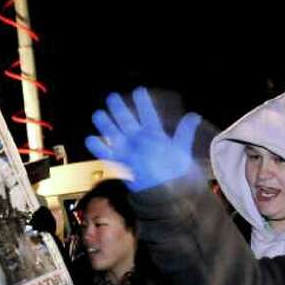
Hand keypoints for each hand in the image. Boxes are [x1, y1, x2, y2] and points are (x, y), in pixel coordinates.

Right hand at [85, 87, 202, 191]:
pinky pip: (109, 154)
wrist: (169, 193)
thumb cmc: (177, 172)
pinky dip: (99, 148)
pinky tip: (91, 139)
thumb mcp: (182, 150)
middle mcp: (141, 140)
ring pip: (116, 134)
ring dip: (107, 125)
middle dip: (120, 110)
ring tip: (98, 114)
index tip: (139, 91)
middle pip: (127, 122)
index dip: (143, 104)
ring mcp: (130, 151)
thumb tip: (194, 116)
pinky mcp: (122, 163)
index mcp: (156, 135)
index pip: (148, 115)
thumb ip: (184, 132)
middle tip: (112, 97)